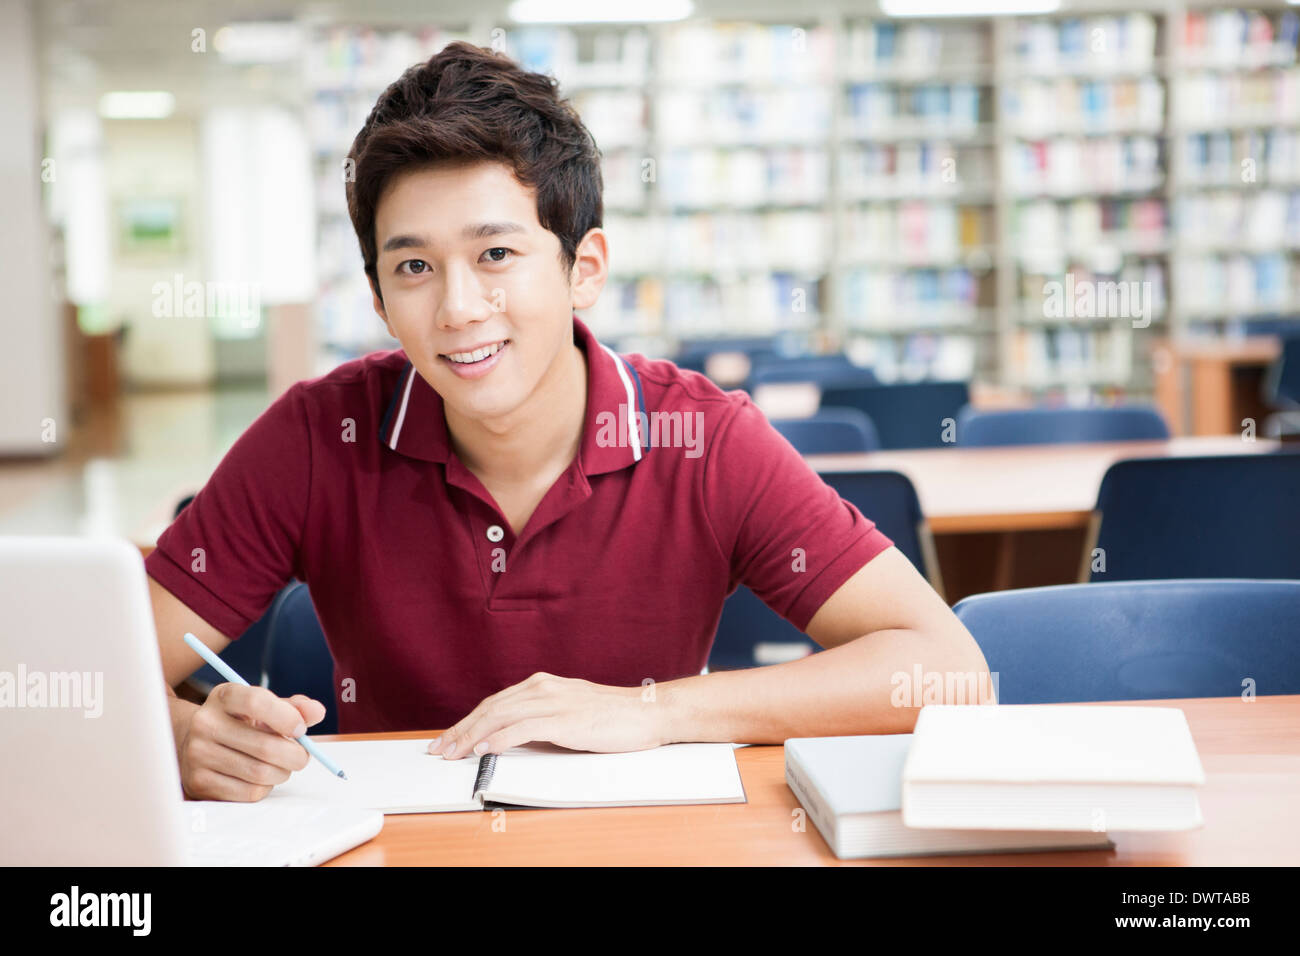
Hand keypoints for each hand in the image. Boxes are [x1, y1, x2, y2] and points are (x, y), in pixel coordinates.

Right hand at [178, 683, 326, 800]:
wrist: (192, 742)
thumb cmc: (239, 722)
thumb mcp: (263, 707)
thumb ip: (294, 707)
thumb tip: (317, 712)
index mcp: (224, 697)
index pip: (257, 702)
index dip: (287, 717)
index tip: (301, 729)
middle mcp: (205, 723)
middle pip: (265, 746)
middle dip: (295, 755)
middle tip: (301, 756)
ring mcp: (198, 754)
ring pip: (260, 772)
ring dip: (282, 772)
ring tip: (281, 765)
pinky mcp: (199, 782)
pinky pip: (249, 792)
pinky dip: (266, 787)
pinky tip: (260, 777)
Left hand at [427, 672, 666, 758]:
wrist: (647, 713)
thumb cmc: (613, 716)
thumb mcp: (570, 711)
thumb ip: (542, 719)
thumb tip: (512, 738)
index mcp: (543, 684)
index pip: (494, 702)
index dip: (468, 721)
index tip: (449, 738)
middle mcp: (543, 687)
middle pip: (490, 708)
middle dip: (460, 729)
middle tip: (440, 748)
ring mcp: (553, 702)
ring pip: (499, 716)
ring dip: (471, 736)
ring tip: (453, 753)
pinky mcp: (564, 720)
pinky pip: (522, 728)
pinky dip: (498, 739)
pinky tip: (483, 750)